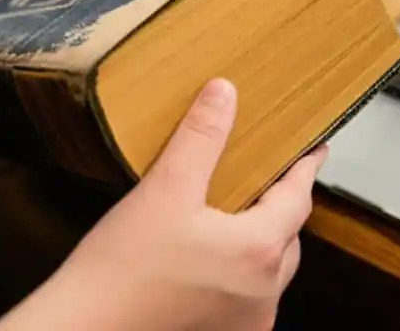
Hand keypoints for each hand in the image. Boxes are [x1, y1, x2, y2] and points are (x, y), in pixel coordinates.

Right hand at [0, 78, 327, 330]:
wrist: (84, 329)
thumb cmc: (120, 270)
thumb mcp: (164, 190)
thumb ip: (200, 139)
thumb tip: (224, 93)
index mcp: (258, 250)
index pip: (298, 198)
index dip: (305, 169)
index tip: (315, 150)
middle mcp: (263, 292)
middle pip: (287, 238)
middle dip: (279, 208)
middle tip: (266, 179)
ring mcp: (246, 322)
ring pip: (269, 272)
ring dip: (259, 244)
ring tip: (234, 218)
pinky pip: (248, 299)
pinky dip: (240, 275)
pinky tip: (211, 261)